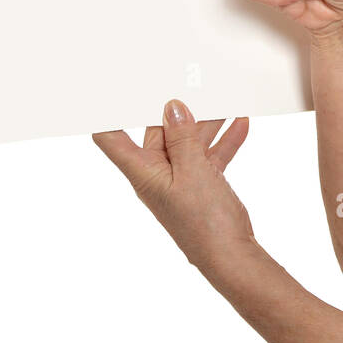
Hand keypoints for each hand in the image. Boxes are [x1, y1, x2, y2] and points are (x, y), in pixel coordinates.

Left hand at [93, 99, 256, 269]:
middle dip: (175, 111)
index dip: (104, 114)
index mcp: (144, 172)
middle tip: (189, 85)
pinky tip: (238, 125)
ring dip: (206, 124)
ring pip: (188, 143)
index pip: (110, 138)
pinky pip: (208, 157)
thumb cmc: (205, 224)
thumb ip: (183, 138)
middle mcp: (157, 175)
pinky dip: (222, 141)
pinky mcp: (201, 186)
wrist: (231, 256)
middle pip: (159, 133)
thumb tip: (172, 109)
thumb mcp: (194, 171)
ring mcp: (180, 180)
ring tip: (223, 101)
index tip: (106, 90)